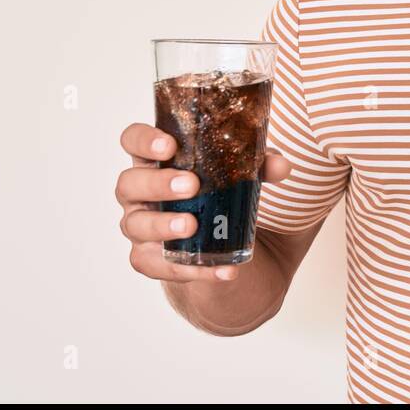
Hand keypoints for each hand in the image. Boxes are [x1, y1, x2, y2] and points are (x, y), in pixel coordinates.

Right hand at [116, 122, 291, 283]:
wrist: (232, 247)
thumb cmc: (224, 194)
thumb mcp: (245, 176)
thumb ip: (260, 167)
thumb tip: (281, 167)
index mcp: (158, 161)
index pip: (134, 140)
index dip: (144, 140)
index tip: (170, 145)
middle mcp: (140, 192)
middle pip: (129, 183)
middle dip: (158, 183)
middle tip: (191, 185)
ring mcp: (140, 227)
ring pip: (135, 225)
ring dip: (163, 224)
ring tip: (192, 225)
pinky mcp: (151, 260)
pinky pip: (159, 265)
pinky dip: (191, 269)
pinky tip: (222, 269)